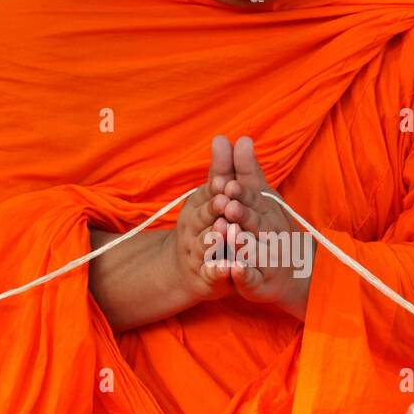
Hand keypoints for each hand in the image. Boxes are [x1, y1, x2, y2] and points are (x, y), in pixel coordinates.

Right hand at [163, 134, 241, 304]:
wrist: (185, 268)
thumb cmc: (205, 224)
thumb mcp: (211, 196)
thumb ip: (221, 170)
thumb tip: (222, 136)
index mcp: (196, 206)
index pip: (206, 194)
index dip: (216, 188)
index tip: (226, 181)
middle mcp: (193, 228)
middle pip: (203, 217)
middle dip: (214, 209)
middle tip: (226, 202)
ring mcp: (197, 253)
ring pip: (207, 244)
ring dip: (215, 238)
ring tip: (226, 231)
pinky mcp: (205, 277)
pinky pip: (211, 273)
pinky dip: (218, 270)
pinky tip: (228, 267)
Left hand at [215, 136, 313, 319]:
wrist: (293, 274)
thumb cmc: (270, 229)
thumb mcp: (260, 198)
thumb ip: (246, 171)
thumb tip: (240, 137)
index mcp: (267, 211)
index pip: (254, 199)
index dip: (241, 193)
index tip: (227, 185)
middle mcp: (270, 234)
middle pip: (255, 222)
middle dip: (241, 214)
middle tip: (226, 205)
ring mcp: (267, 259)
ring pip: (253, 250)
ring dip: (241, 242)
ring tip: (228, 232)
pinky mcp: (260, 283)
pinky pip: (252, 279)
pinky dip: (244, 274)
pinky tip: (232, 269)